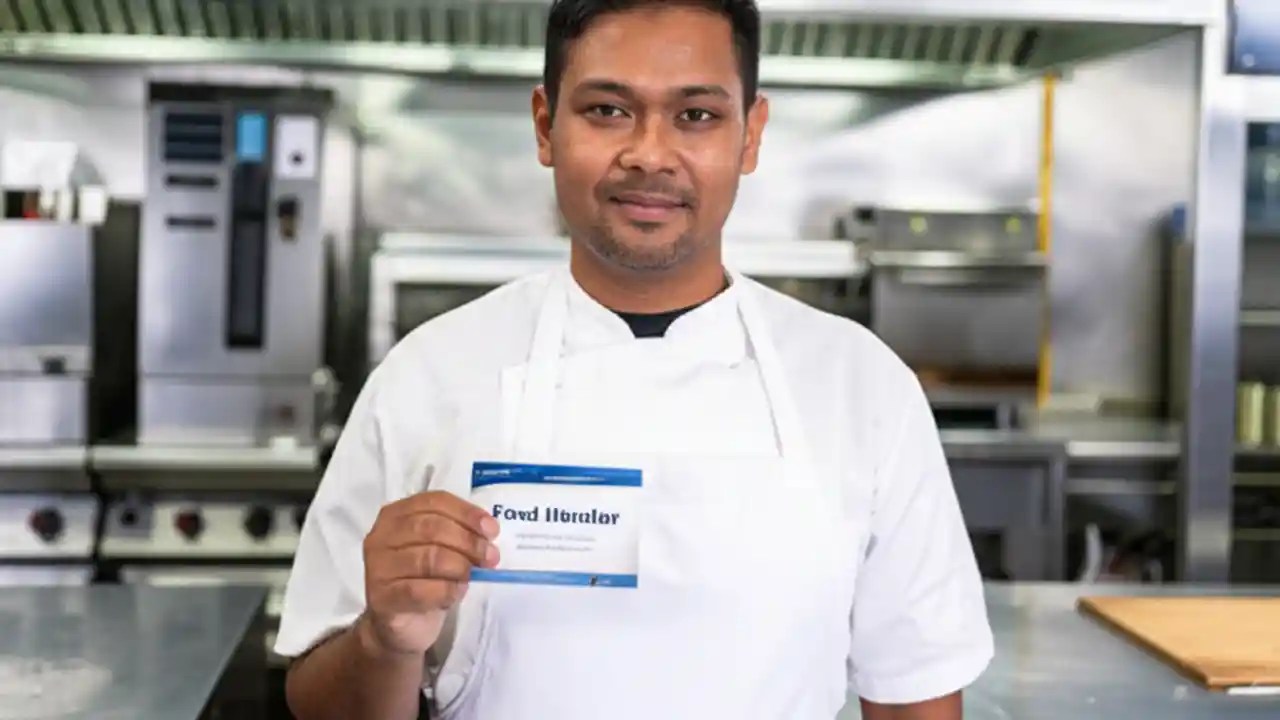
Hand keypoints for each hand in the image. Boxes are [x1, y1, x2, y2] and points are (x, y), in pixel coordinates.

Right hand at [359, 491, 499, 656]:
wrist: (401, 624)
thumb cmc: (425, 579)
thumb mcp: (442, 548)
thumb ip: (459, 534)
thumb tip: (488, 532)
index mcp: (395, 515)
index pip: (434, 502)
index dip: (466, 513)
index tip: (491, 530)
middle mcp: (380, 536)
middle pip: (431, 528)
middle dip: (468, 541)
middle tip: (490, 556)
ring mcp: (378, 567)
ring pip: (428, 558)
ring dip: (460, 566)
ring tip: (474, 575)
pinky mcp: (382, 598)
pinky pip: (420, 590)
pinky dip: (447, 590)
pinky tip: (457, 592)